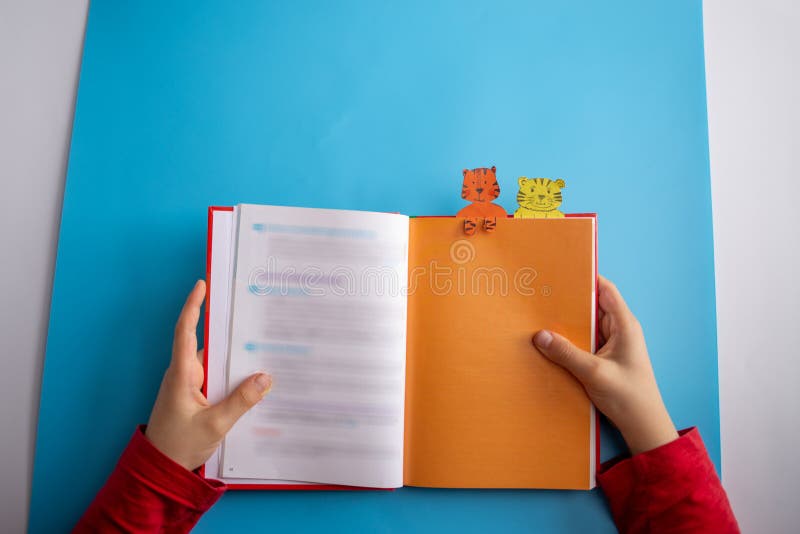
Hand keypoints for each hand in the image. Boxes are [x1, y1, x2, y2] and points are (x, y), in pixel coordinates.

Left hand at [145, 280, 272, 470]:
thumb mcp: (215, 424)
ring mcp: (189, 386)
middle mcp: (184, 374)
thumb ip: (241, 401)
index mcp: (182, 374)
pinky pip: (216, 378)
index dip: (193, 306)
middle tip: (246, 309)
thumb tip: (265, 378)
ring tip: (259, 340)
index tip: (202, 285)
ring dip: (232, 353)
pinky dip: (232, 373)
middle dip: (224, 325)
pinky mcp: (196, 398)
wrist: (159, 471)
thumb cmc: (178, 446)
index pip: (186, 331)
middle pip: (205, 342)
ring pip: (213, 361)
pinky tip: (252, 376)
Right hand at [532, 275, 677, 454]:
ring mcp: (611, 345)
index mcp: (624, 325)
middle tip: (543, 293)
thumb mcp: (594, 373)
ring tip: (540, 314)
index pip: (605, 290)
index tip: (562, 270)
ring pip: (585, 325)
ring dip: (567, 322)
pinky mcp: (603, 358)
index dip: (586, 277)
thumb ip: (566, 353)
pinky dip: (569, 339)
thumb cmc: (629, 397)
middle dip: (569, 300)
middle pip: (591, 305)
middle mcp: (619, 330)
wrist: (643, 426)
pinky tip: (550, 341)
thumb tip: (540, 335)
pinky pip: (583, 341)